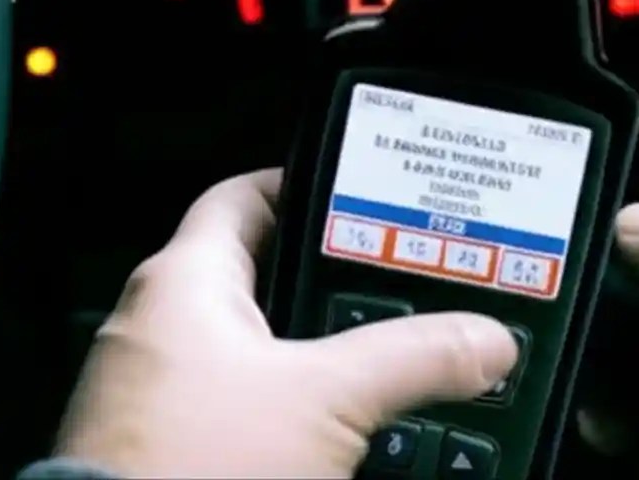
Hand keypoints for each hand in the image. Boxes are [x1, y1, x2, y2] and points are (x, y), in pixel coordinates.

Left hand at [52, 169, 517, 478]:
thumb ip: (411, 359)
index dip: (305, 187)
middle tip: (396, 287)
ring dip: (313, 355)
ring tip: (380, 363)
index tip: (360, 195)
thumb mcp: (327, 401)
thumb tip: (482, 338)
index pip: (246, 196)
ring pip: (254, 349)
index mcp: (184, 282)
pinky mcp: (165, 444)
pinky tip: (332, 432)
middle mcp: (158, 325)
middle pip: (260, 276)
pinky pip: (237, 406)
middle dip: (329, 285)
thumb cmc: (190, 468)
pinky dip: (285, 409)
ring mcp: (156, 390)